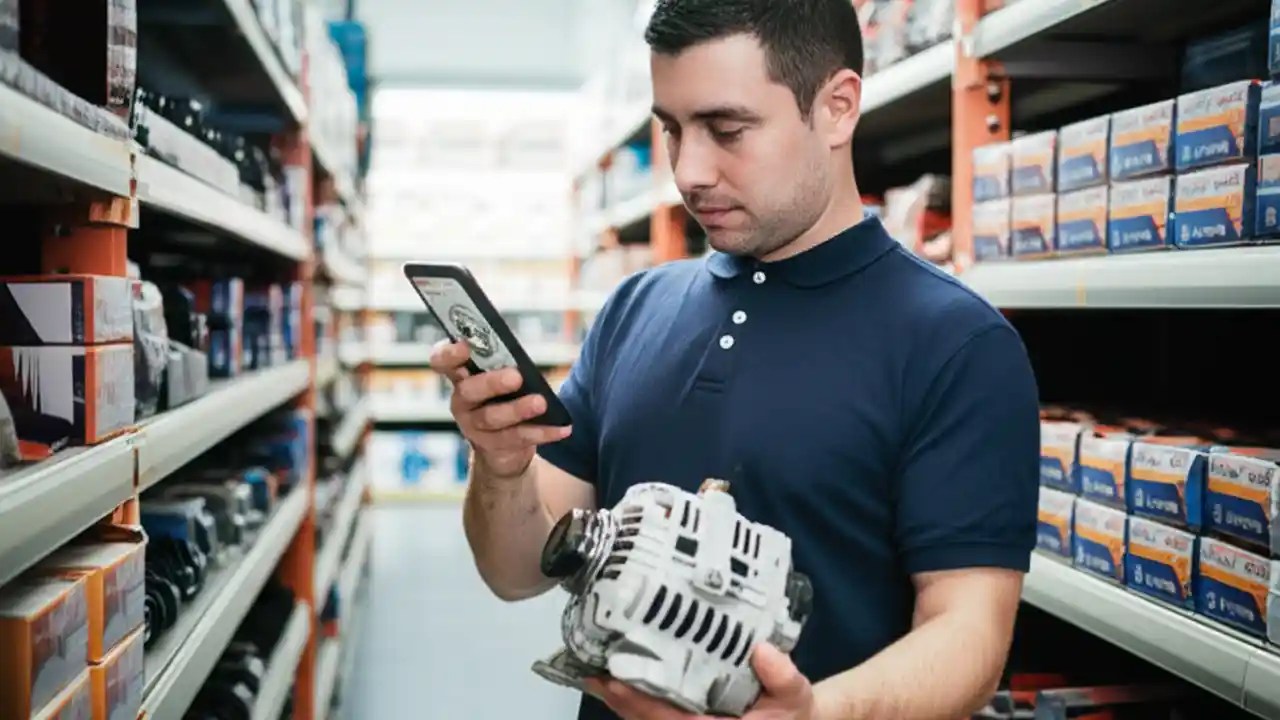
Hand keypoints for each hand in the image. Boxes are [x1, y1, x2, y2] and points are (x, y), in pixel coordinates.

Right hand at [428, 339, 570, 477]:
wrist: (503, 447)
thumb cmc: (505, 398)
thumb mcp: (504, 377)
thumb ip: (506, 365)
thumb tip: (524, 363)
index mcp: (461, 376)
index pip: (442, 361)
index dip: (448, 354)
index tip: (465, 346)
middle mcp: (462, 401)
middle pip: (469, 390)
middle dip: (492, 383)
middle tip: (516, 376)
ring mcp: (473, 426)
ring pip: (492, 418)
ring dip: (518, 410)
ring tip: (540, 403)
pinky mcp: (491, 446)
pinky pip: (516, 439)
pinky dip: (542, 432)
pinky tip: (562, 428)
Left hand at [584, 644, 813, 719]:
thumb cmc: (790, 715)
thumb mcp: (796, 698)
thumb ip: (784, 678)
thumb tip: (763, 652)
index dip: (643, 705)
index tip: (618, 683)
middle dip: (621, 701)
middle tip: (594, 673)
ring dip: (621, 702)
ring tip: (595, 674)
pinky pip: (654, 718)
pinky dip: (632, 703)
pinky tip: (616, 683)